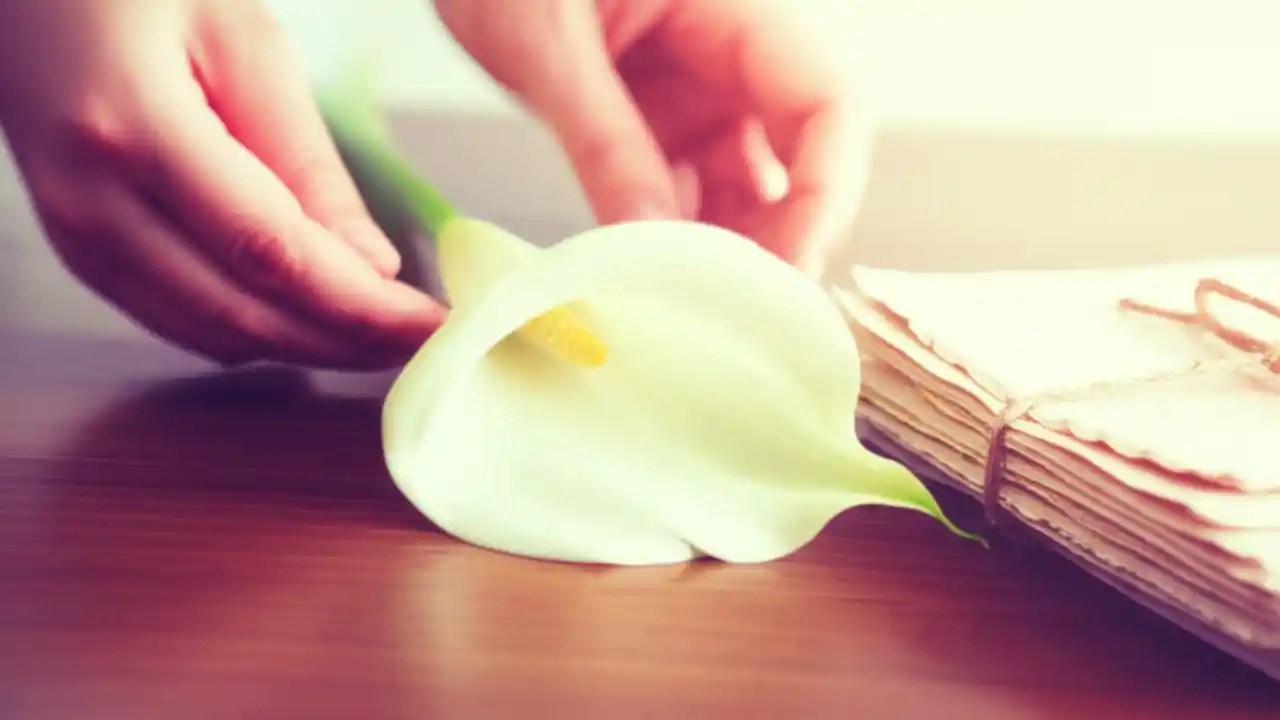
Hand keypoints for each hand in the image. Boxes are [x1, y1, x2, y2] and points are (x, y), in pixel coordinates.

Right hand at [0, 0, 444, 368]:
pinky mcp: (80, 252)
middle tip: (422, 343)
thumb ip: (306, 161)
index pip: (272, 255)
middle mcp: (91, 203)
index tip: (433, 327)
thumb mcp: (245, 43)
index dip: (361, 307)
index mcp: (134, 132)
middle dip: (346, 343)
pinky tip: (309, 315)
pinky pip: (180, 323)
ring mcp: (75, 237)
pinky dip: (255, 332)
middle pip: (243, 316)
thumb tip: (370, 266)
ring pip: (212, 336)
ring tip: (380, 333)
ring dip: (306, 347)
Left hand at [435, 0, 869, 272]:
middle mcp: (730, 53)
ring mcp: (696, 91)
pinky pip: (688, 191)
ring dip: (729, 250)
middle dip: (782, 236)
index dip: (826, 189)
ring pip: (747, 185)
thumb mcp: (548, 44)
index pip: (827, 99)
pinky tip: (655, 286)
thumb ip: (604, 141)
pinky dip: (678, 241)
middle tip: (741, 317)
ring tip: (693, 315)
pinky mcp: (656, 123)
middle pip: (801, 156)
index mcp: (733, 5)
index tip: (789, 269)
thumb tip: (650, 246)